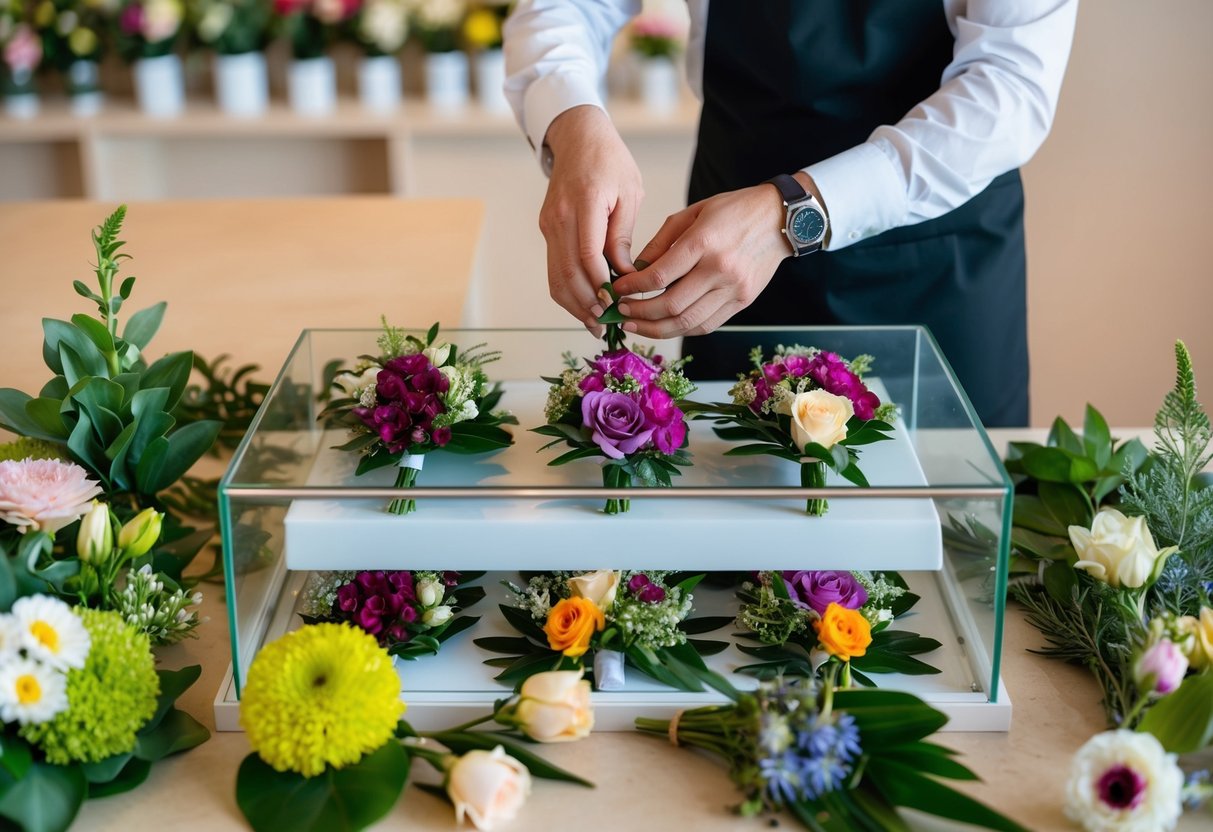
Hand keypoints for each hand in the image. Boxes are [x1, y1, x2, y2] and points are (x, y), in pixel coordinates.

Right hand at [540, 105, 644, 330]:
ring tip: (595, 323)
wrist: (578, 137)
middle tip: (605, 324)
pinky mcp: (547, 230)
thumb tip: (624, 275)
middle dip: (585, 304)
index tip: (614, 303)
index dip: (599, 285)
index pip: (586, 254)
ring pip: (555, 276)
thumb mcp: (629, 193)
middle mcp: (559, 217)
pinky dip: (567, 290)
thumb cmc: (610, 161)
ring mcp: (548, 225)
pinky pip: (554, 268)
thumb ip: (623, 236)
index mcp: (584, 203)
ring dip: (574, 304)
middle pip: (566, 273)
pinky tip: (585, 304)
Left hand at [609, 177, 811, 337]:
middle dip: (640, 313)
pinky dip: (682, 329)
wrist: (781, 219)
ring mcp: (734, 289)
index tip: (618, 290)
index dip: (633, 288)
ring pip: (688, 322)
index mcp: (704, 242)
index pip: (660, 276)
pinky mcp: (743, 302)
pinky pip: (707, 325)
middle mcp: (720, 269)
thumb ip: (662, 242)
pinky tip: (664, 325)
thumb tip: (636, 269)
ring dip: (656, 328)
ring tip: (636, 326)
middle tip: (621, 313)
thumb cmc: (735, 210)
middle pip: (671, 305)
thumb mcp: (693, 213)